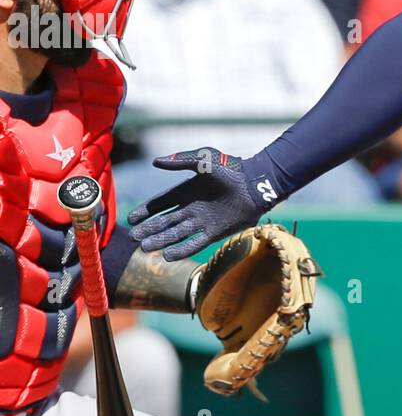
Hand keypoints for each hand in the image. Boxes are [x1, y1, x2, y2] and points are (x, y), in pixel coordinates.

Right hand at [127, 147, 267, 260]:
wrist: (255, 184)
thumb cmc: (231, 169)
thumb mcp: (203, 160)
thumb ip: (180, 161)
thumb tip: (155, 161)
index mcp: (186, 190)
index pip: (161, 203)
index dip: (146, 210)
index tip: (131, 219)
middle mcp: (191, 208)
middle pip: (165, 221)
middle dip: (149, 229)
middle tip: (134, 237)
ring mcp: (202, 221)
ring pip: (176, 234)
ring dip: (160, 240)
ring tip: (144, 247)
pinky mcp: (214, 232)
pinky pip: (194, 243)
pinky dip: (181, 250)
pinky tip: (167, 256)